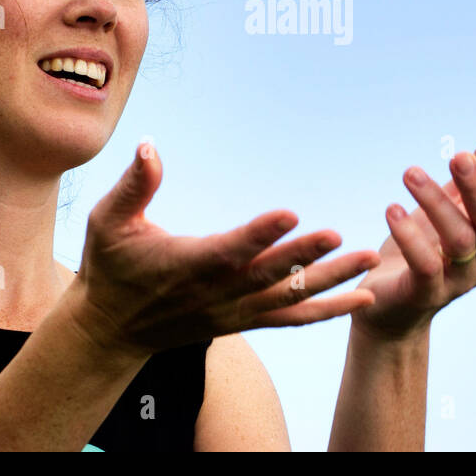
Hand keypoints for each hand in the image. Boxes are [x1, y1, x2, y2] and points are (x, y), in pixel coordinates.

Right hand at [72, 142, 380, 356]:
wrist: (110, 330)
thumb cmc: (109, 267)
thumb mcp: (107, 222)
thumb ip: (134, 186)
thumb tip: (149, 146)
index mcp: (186, 264)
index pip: (229, 249)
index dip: (259, 234)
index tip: (290, 213)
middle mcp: (215, 293)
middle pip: (267, 276)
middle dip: (304, 256)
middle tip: (338, 235)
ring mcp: (233, 312)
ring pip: (288, 300)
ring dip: (331, 282)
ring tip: (368, 260)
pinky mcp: (243, 321)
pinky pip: (293, 319)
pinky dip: (330, 310)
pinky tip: (364, 297)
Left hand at [351, 122, 475, 340]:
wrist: (390, 305)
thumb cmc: (428, 245)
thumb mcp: (455, 202)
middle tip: (458, 155)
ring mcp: (457, 281)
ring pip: (458, 241)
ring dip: (435, 203)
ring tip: (410, 173)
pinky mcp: (424, 294)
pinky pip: (425, 265)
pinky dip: (409, 236)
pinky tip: (391, 210)